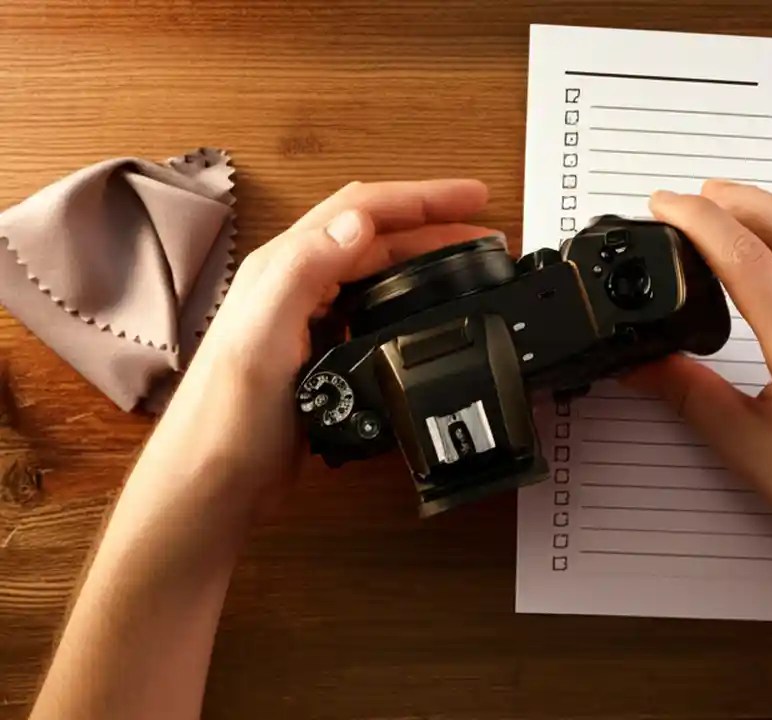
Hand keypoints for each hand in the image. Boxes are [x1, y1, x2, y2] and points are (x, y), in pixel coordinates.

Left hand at [146, 179, 495, 504]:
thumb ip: (302, 274)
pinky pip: (372, 306)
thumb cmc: (227, 420)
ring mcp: (308, 317)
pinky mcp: (321, 351)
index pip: (362, 210)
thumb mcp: (261, 340)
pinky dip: (408, 295)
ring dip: (425, 256)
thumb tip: (358, 223)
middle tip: (487, 232)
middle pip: (377, 235)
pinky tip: (429, 309)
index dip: (421, 198)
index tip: (475, 197)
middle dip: (434, 224)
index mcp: (284, 268)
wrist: (213, 485)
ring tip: (470, 262)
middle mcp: (296, 283)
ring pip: (377, 268)